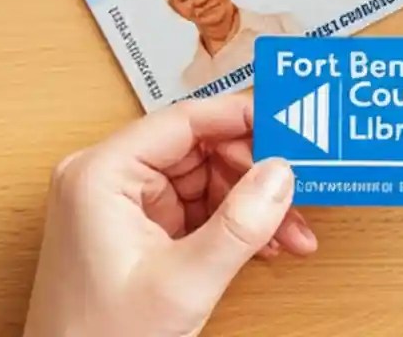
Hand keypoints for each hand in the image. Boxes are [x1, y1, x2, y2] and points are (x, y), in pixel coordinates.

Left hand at [23, 91, 316, 336]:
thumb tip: (280, 173)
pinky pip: (199, 209)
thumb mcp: (183, 283)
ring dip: (253, 204)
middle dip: (256, 174)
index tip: (289, 122)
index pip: (184, 121)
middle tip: (300, 188)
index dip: (241, 119)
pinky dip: (235, 224)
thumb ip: (238, 225)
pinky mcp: (140, 231)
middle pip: (201, 150)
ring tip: (291, 230)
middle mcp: (109, 180)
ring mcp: (125, 206)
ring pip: (207, 180)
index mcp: (102, 175)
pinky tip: (268, 242)